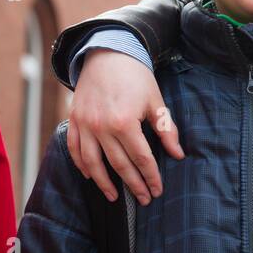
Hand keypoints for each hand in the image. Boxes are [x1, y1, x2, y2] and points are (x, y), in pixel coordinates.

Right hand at [65, 49, 183, 204]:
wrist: (107, 54)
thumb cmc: (135, 76)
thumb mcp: (155, 100)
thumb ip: (166, 129)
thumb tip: (177, 154)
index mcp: (125, 122)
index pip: (141, 158)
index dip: (150, 176)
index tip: (157, 189)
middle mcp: (102, 127)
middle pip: (119, 165)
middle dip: (133, 185)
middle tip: (144, 199)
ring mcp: (85, 125)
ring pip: (93, 163)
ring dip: (104, 183)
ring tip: (115, 197)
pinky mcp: (74, 121)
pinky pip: (75, 149)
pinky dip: (82, 165)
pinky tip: (91, 176)